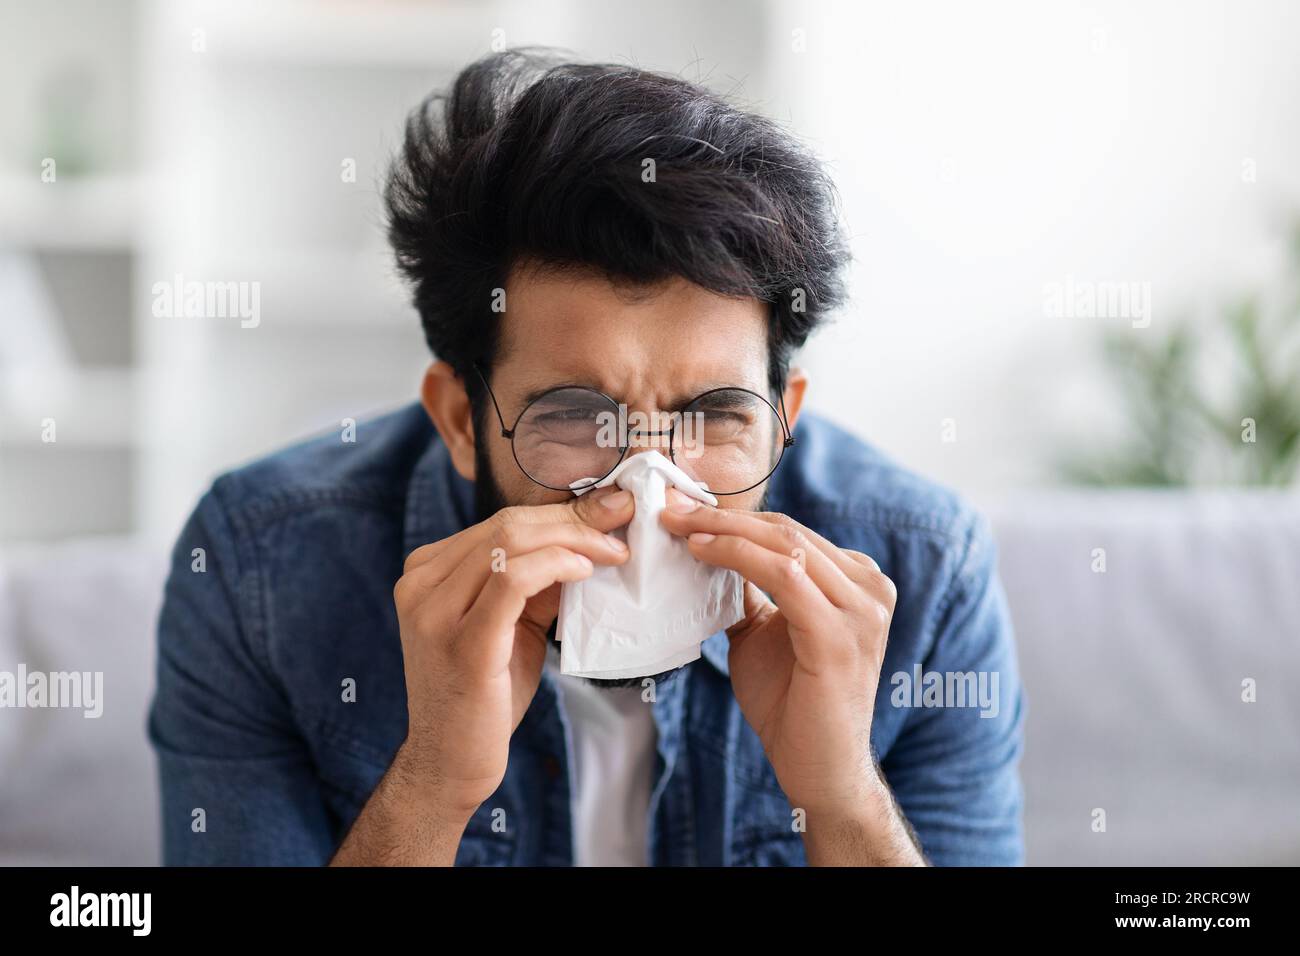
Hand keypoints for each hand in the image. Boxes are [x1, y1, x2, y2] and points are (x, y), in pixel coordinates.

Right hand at [392, 486, 633, 818]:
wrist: (449, 762)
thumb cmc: (483, 693)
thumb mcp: (509, 623)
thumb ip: (537, 581)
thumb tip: (590, 538)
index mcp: (427, 572)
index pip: (501, 521)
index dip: (561, 512)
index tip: (610, 513)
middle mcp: (421, 584)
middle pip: (507, 525)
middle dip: (574, 520)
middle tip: (622, 524)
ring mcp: (435, 612)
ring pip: (510, 542)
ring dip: (573, 540)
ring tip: (612, 552)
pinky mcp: (461, 640)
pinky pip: (511, 578)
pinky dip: (554, 564)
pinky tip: (583, 572)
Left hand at [660, 488, 900, 831]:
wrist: (819, 767)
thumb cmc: (792, 702)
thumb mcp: (768, 631)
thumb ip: (752, 591)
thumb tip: (711, 550)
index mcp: (858, 582)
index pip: (791, 532)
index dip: (735, 517)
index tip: (684, 511)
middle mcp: (870, 588)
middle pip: (787, 531)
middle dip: (723, 516)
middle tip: (672, 510)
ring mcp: (862, 610)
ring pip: (784, 546)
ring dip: (724, 531)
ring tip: (680, 528)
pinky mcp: (840, 635)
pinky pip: (783, 576)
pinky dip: (737, 557)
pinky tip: (702, 553)